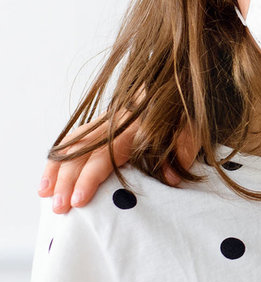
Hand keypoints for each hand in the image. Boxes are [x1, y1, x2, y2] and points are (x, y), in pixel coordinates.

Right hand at [39, 111, 194, 212]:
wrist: (185, 73)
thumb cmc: (191, 103)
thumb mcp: (196, 123)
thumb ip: (184, 145)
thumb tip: (172, 177)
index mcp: (137, 124)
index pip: (106, 155)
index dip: (90, 178)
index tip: (77, 200)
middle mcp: (117, 120)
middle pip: (83, 151)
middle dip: (67, 181)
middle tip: (58, 208)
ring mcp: (110, 117)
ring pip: (75, 142)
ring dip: (57, 168)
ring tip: (44, 193)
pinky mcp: (108, 117)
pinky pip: (78, 135)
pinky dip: (61, 153)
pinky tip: (52, 173)